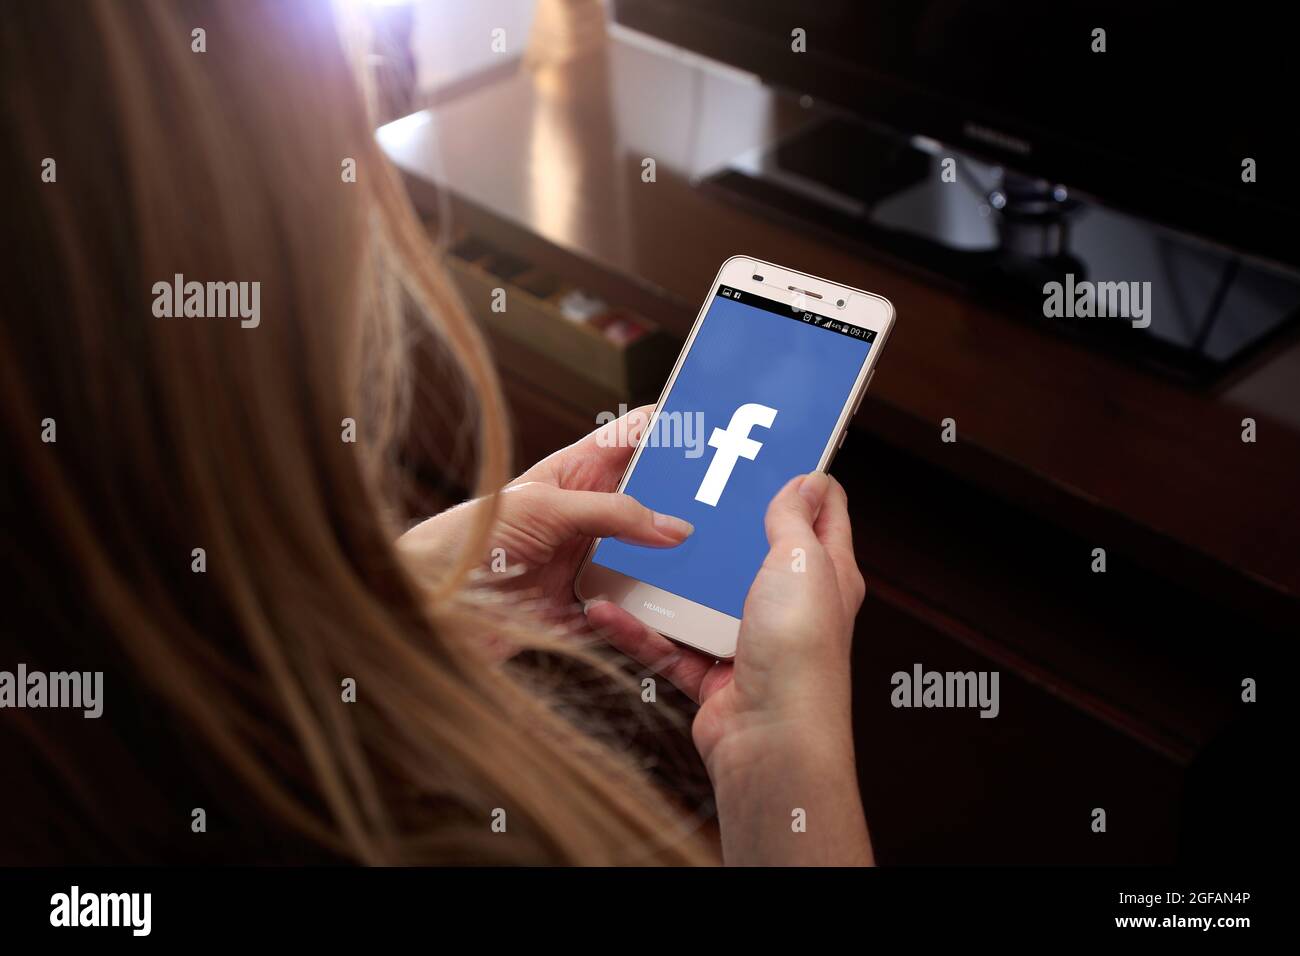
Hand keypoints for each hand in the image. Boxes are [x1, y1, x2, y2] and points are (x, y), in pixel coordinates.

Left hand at [400, 406, 691, 618]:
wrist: (432, 610)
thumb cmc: (468, 540)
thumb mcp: (546, 509)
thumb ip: (613, 513)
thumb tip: (674, 526)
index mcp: (576, 472)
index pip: (633, 438)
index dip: (670, 426)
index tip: (714, 423)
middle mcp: (588, 516)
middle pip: (655, 500)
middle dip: (689, 500)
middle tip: (733, 500)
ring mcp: (590, 562)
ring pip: (652, 558)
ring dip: (677, 562)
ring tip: (719, 560)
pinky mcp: (589, 607)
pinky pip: (634, 609)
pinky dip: (653, 612)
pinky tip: (679, 611)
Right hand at [584, 472, 871, 863]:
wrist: (771, 741)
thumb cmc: (801, 654)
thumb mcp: (801, 563)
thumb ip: (795, 521)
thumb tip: (806, 480)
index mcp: (824, 575)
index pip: (822, 515)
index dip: (801, 482)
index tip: (768, 453)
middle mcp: (788, 606)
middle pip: (749, 553)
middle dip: (716, 526)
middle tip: (682, 491)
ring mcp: (749, 641)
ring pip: (699, 598)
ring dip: (663, 579)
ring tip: (628, 548)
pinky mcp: (712, 674)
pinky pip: (666, 644)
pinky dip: (637, 629)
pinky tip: (606, 609)